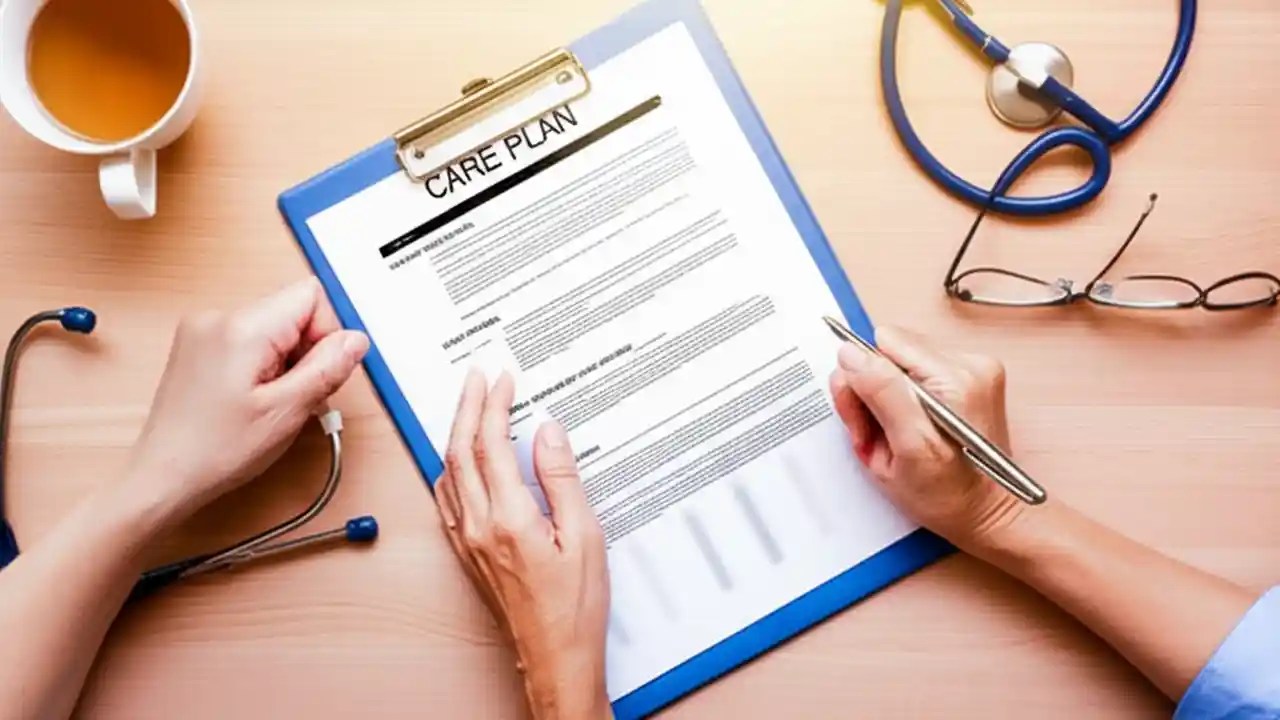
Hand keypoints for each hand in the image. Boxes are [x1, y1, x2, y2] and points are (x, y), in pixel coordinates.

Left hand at [126, 278, 368, 522]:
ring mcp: (204, 330)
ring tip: (270, 402)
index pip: (310, 296)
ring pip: (274, 328)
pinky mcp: (198, 346)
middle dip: (306, 351)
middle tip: (295, 396)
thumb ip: (326, 368)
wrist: (163, 476)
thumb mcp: (286, 412)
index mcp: (241, 328)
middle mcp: (218, 318)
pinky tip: (254, 399)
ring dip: (286, 362)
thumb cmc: (214, 451)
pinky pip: (251, 340)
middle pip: (292, 310)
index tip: (317, 372)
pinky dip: (264, 365)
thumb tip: (355, 340)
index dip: (327, 333)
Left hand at [436, 370, 609, 719]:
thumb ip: (562, 479)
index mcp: (508, 518)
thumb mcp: (584, 535)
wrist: (555, 656)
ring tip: (470, 407)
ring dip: (456, 433)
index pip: (491, 444)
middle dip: (468, 407)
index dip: (494, 405)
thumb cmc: (575, 605)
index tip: (503, 379)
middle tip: (478, 377)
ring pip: (448, 472)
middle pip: (460, 450)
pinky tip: (462, 460)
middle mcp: (478, 527)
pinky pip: (447, 499)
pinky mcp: (466, 554)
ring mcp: (467, 541)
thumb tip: (547, 432)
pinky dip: (451, 467)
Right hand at [829, 326, 1023, 553]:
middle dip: (872, 392)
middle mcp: (970, 364)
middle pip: (889, 351)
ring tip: (895, 436)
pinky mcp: (968, 379)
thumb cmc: (950, 495)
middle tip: (879, 435)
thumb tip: (851, 353)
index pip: (883, 344)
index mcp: (956, 378)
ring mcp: (971, 370)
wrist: (987, 515)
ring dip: (885, 399)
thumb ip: (879, 394)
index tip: (868, 420)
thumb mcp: (906, 449)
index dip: (864, 380)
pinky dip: (902, 401)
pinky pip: (914, 375)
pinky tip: (911, 429)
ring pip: (897, 363)